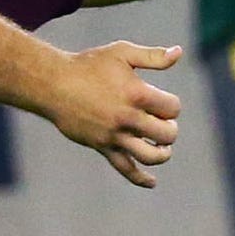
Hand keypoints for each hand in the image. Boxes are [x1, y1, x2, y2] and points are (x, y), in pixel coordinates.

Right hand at [44, 42, 183, 188]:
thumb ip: (153, 56)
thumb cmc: (89, 66)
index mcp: (137, 94)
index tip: (162, 102)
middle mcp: (128, 117)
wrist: (55, 84)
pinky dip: (140, 178)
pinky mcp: (103, 146)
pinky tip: (152, 182)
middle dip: (170, 129)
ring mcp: (115, 135)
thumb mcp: (122, 53)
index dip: (172, 106)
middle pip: (166, 134)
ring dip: (163, 154)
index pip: (172, 108)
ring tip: (162, 147)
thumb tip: (179, 52)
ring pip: (150, 155)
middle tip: (163, 123)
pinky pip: (125, 168)